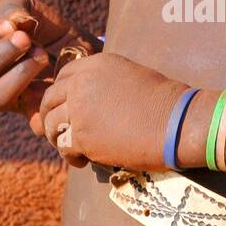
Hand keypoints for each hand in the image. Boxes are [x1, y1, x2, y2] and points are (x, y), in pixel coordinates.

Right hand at [0, 0, 97, 135]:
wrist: (84, 50)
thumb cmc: (49, 30)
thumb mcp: (31, 9)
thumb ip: (14, 6)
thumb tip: (11, 21)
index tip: (10, 25)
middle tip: (26, 39)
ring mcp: (14, 102)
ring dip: (16, 74)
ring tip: (42, 55)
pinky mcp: (39, 116)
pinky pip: (33, 122)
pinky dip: (43, 103)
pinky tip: (57, 80)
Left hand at [39, 51, 188, 169]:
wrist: (176, 122)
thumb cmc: (163, 101)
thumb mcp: (130, 76)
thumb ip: (104, 82)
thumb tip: (89, 99)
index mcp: (95, 65)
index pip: (62, 76)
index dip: (60, 94)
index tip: (65, 106)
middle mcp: (82, 83)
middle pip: (50, 99)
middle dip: (50, 115)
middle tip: (58, 129)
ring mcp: (80, 109)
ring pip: (51, 124)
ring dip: (56, 137)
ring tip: (69, 147)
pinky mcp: (83, 136)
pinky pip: (63, 146)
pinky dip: (70, 156)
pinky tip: (81, 161)